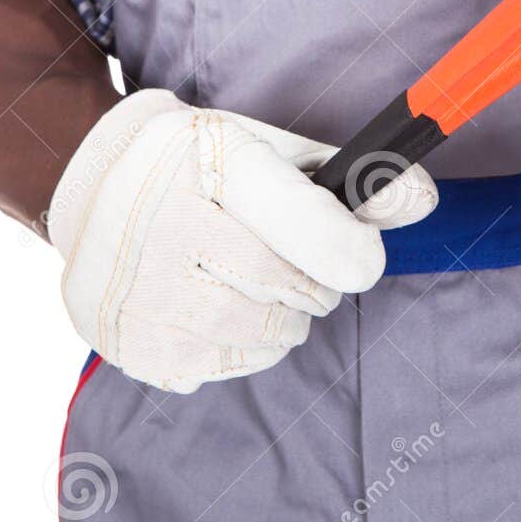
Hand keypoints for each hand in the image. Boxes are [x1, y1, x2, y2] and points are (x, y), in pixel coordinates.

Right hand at [49, 90, 435, 391]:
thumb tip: (422, 199)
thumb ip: (354, 182)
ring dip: (281, 322)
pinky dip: (238, 350)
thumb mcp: (278, 153)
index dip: (355, 251)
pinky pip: (219, 368)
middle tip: (297, 266)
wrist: (97, 184)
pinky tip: (216, 312)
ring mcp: (137, 285)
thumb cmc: (208, 166)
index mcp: (214, 159)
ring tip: (257, 288)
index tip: (359, 253)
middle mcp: (163, 220)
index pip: (313, 228)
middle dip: (315, 286)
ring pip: (259, 336)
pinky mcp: (125, 338)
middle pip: (291, 290)